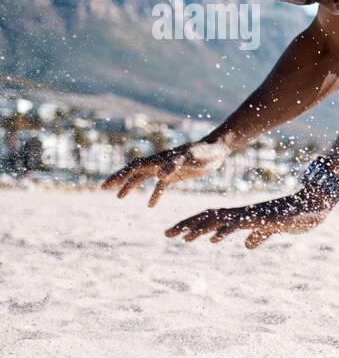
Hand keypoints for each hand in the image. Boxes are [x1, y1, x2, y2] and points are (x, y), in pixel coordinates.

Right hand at [101, 141, 230, 205]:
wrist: (216, 151)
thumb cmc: (202, 153)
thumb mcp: (189, 158)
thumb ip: (173, 165)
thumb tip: (158, 176)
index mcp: (158, 159)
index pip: (133, 168)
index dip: (119, 176)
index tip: (106, 185)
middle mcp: (158, 164)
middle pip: (133, 172)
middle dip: (118, 180)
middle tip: (104, 189)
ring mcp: (166, 170)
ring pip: (143, 178)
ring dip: (131, 187)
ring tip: (119, 197)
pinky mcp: (175, 176)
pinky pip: (161, 187)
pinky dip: (155, 195)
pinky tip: (151, 206)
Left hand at [165, 188, 334, 249]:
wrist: (313, 208)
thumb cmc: (293, 217)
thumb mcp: (271, 230)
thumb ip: (258, 235)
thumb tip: (247, 245)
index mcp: (241, 215)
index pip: (211, 217)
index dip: (192, 224)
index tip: (175, 233)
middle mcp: (242, 212)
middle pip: (208, 216)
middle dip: (186, 224)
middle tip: (166, 234)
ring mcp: (250, 214)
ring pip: (220, 219)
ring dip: (201, 228)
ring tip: (184, 238)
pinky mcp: (261, 218)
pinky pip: (240, 225)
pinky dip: (226, 231)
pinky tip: (214, 240)